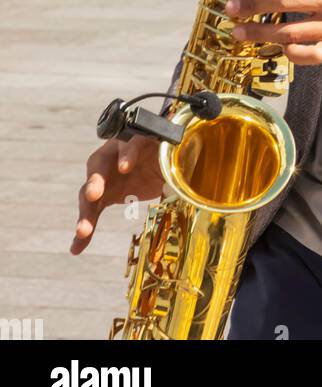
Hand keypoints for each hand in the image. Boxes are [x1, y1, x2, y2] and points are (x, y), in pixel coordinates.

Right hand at [71, 136, 162, 254]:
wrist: (158, 163)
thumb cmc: (164, 154)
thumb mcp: (170, 157)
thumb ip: (171, 167)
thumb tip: (180, 184)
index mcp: (133, 139)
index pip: (129, 143)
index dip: (127, 154)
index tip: (125, 168)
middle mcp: (112, 156)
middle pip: (99, 167)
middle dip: (95, 182)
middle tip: (92, 196)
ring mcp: (104, 177)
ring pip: (90, 193)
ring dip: (85, 213)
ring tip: (82, 231)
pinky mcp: (103, 196)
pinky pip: (92, 212)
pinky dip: (85, 230)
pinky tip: (77, 247)